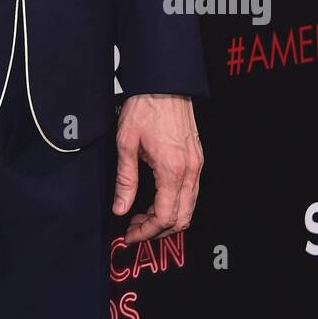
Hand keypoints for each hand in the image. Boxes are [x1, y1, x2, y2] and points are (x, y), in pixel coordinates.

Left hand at [112, 94, 203, 244]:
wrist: (165, 83)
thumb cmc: (145, 107)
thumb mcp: (126, 143)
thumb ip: (125, 180)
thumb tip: (120, 208)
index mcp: (172, 169)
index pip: (164, 217)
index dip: (146, 232)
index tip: (130, 234)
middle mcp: (189, 171)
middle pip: (181, 219)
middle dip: (157, 230)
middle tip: (134, 228)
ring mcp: (196, 165)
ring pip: (188, 208)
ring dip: (167, 218)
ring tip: (142, 215)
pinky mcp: (197, 159)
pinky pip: (191, 192)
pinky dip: (175, 203)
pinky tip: (156, 198)